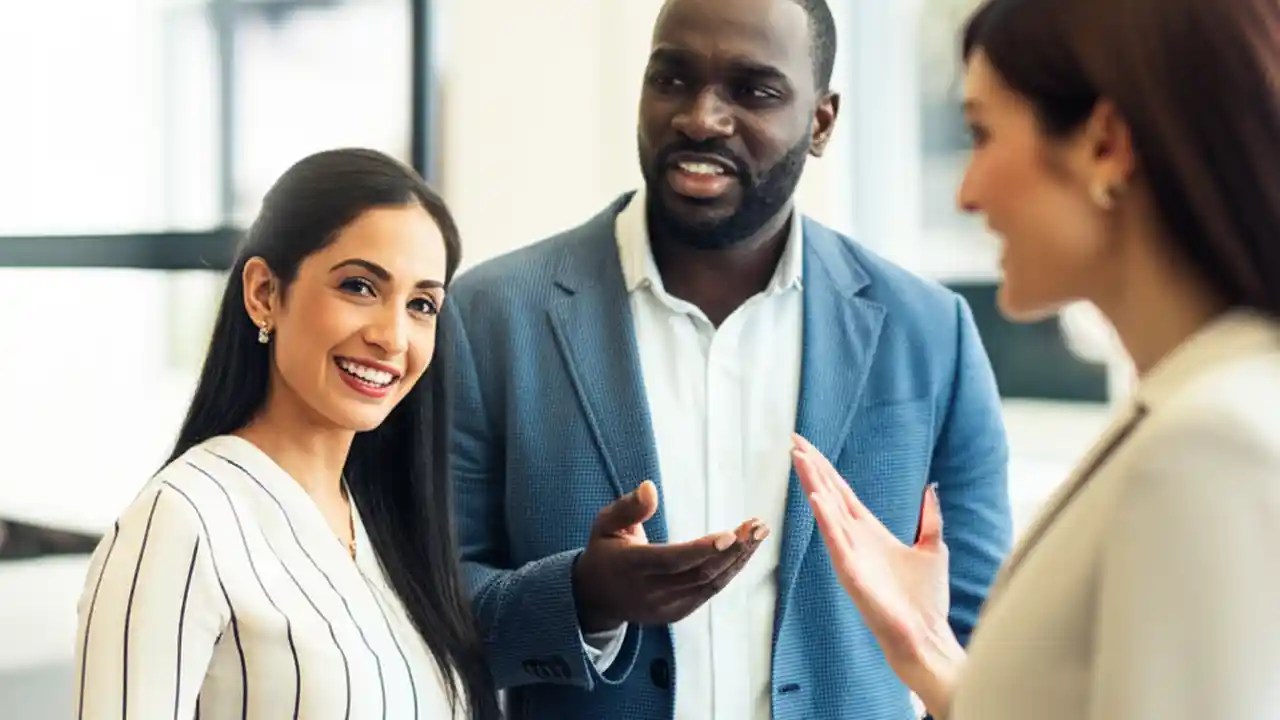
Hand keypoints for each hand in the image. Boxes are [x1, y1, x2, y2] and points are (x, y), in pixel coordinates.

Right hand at [572, 480, 769, 631]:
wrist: (596, 598)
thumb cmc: (605, 551)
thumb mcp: (605, 524)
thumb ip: (628, 507)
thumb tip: (649, 487)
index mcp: (630, 567)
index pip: (671, 561)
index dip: (701, 549)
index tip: (730, 534)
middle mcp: (649, 592)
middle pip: (699, 573)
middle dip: (733, 550)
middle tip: (758, 526)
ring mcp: (665, 607)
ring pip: (710, 584)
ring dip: (739, 559)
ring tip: (759, 533)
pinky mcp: (677, 614)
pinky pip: (709, 592)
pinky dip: (730, 571)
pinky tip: (745, 550)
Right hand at [791, 434, 962, 717]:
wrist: (924, 636)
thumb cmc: (925, 600)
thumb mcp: (932, 548)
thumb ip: (928, 518)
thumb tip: (931, 488)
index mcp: (870, 531)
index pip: (842, 492)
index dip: (825, 468)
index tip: (807, 447)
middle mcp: (854, 539)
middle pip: (828, 494)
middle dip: (812, 468)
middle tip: (794, 442)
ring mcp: (849, 554)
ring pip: (827, 511)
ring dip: (814, 484)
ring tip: (799, 459)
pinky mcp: (850, 571)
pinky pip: (834, 540)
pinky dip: (825, 518)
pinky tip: (816, 498)